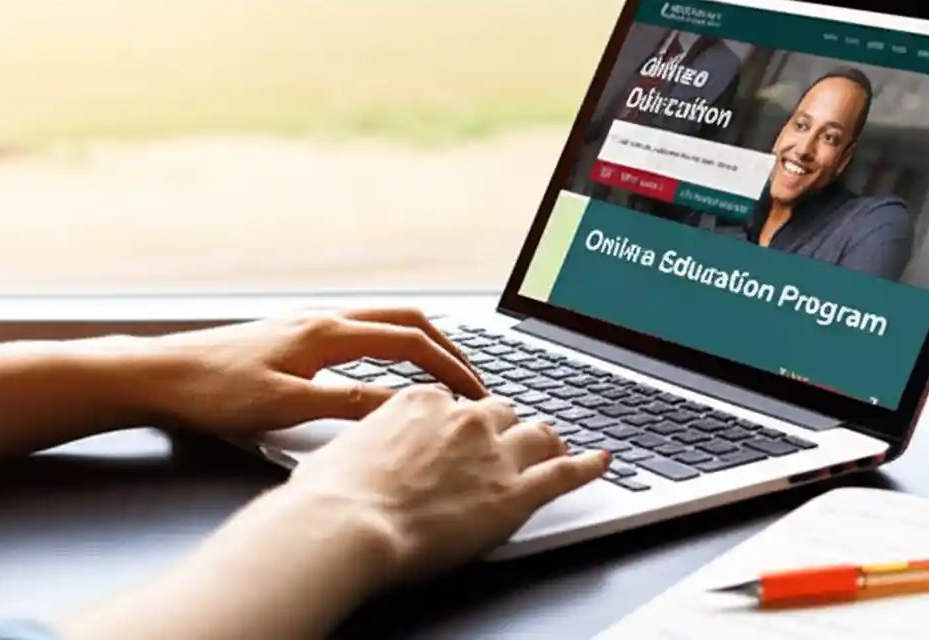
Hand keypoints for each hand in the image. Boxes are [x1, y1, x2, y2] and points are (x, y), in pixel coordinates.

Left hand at [132, 307, 485, 434]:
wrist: (157, 374)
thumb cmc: (212, 391)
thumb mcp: (284, 406)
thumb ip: (346, 405)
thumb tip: (403, 405)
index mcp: (327, 333)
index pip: (410, 342)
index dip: (449, 368)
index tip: (475, 393)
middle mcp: (323, 319)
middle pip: (405, 321)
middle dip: (446, 348)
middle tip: (472, 379)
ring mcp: (307, 325)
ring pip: (382, 324)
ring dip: (419, 345)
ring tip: (441, 375)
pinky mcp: (293, 338)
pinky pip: (359, 333)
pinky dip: (389, 348)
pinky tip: (384, 373)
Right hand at [290, 384, 611, 585]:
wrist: (343, 527)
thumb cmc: (328, 497)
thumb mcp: (339, 450)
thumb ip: (367, 443)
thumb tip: (359, 455)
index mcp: (421, 401)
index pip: (455, 403)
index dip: (459, 424)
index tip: (458, 436)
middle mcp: (465, 418)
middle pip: (500, 414)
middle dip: (503, 429)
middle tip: (502, 445)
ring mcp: (495, 454)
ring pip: (537, 435)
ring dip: (544, 442)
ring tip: (553, 448)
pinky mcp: (515, 494)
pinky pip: (566, 473)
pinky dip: (587, 466)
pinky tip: (600, 462)